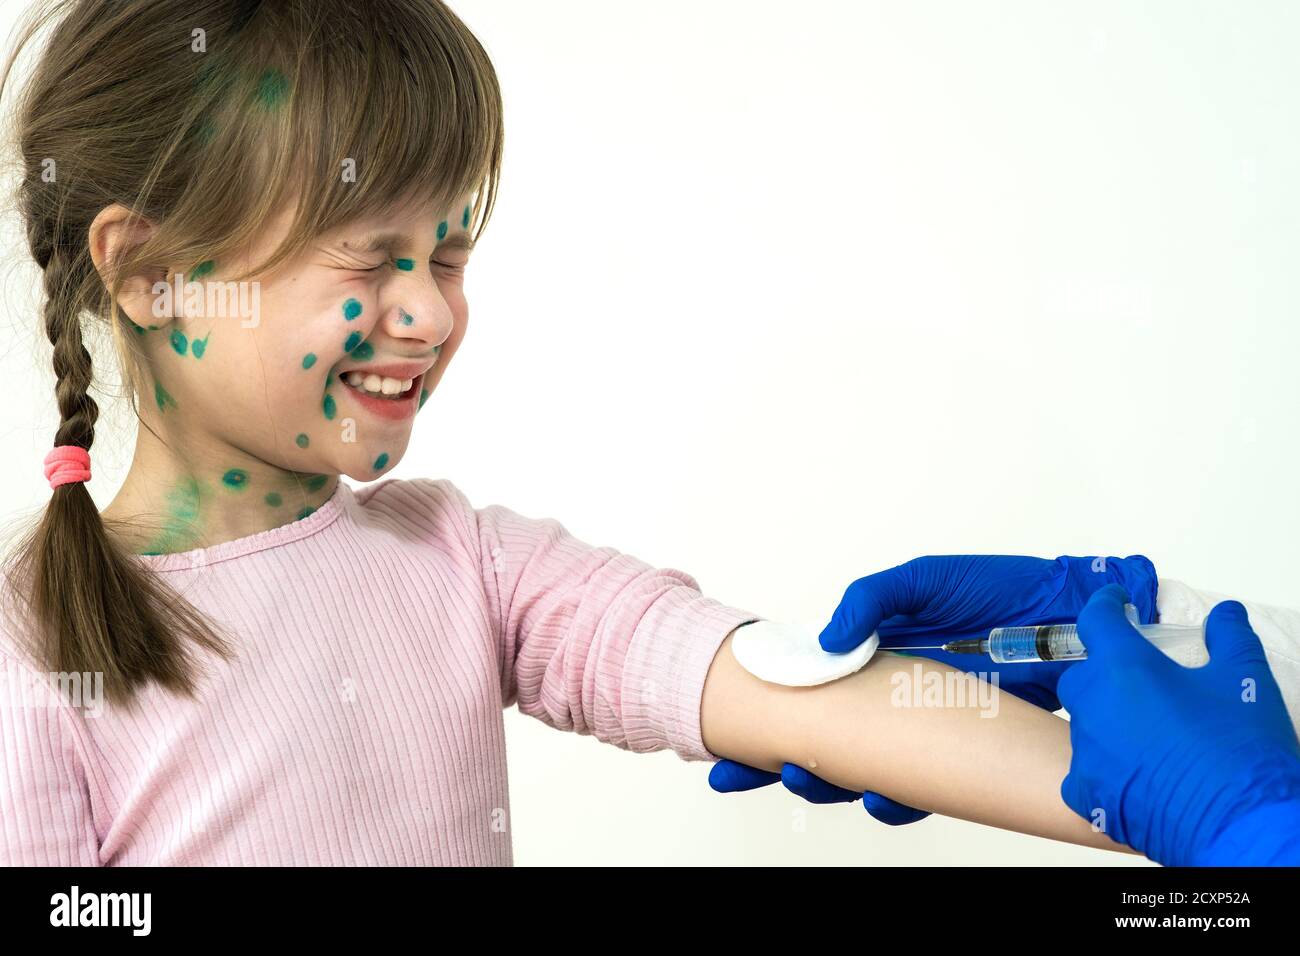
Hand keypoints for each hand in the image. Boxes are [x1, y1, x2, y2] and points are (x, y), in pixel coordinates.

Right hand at [712, 554, 1158, 824]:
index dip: (761, 718)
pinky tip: (879, 796)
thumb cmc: (1003, 588)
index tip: (720, 743)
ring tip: (801, 777)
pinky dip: (896, 798)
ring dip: (827, 782)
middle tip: (737, 774)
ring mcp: (923, 728)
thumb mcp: (925, 579)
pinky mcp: (962, 751)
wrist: (1075, 613)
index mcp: (870, 656)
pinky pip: (922, 786)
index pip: (804, 691)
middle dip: (771, 765)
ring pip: (861, 770)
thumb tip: (824, 642)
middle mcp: (890, 698)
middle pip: (820, 741)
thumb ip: (870, 602)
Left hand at [1058, 584, 1299, 864]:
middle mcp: (1094, 704)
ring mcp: (1085, 751)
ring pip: (1084, 724)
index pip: (1097, 619)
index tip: (1115, 601)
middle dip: (1108, 675)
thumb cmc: (1243, 749)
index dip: (1106, 605)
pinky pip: (1082, 771)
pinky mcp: (1085, 792)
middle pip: (1084, 676)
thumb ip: (1230, 638)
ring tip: (1151, 736)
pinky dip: (1103, 769)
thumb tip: (1226, 613)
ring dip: (1108, 723)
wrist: (1242, 825)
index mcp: (1125, 668)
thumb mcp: (1245, 681)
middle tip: (1146, 685)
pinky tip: (1135, 775)